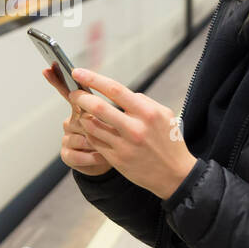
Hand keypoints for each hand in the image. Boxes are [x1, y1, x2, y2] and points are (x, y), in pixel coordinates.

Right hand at [42, 66, 112, 176]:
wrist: (118, 163)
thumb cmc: (118, 137)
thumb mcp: (118, 120)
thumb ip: (113, 108)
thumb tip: (118, 95)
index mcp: (81, 109)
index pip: (67, 92)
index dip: (57, 80)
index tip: (48, 68)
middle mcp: (70, 122)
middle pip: (77, 118)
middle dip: (94, 125)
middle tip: (111, 130)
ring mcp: (67, 139)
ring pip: (79, 137)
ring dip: (96, 143)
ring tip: (110, 146)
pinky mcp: (67, 156)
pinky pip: (77, 155)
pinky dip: (93, 157)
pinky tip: (102, 157)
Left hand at [69, 68, 199, 200]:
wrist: (174, 175)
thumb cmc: (169, 141)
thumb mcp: (164, 115)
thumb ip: (143, 101)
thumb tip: (120, 93)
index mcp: (147, 113)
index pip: (114, 89)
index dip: (93, 79)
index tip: (78, 72)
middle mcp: (135, 128)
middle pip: (98, 107)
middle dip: (80, 98)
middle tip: (73, 94)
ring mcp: (124, 146)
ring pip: (91, 126)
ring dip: (82, 116)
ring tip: (81, 112)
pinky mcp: (117, 159)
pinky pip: (94, 141)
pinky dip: (89, 132)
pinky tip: (90, 129)